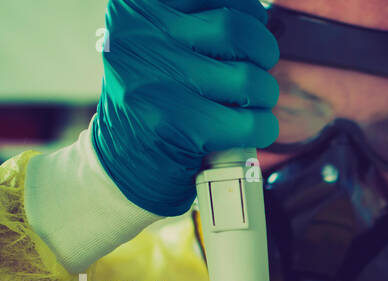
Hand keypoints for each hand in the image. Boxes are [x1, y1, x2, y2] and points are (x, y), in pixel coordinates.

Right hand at [92, 0, 279, 215]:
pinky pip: (247, 122)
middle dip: (263, 53)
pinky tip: (251, 129)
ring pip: (248, 78)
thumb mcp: (161, 39)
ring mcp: (155, 78)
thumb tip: (260, 12)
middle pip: (238, 29)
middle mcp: (141, 33)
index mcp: (140, 3)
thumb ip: (198, 17)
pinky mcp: (173, 123)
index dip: (249, 12)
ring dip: (264, 94)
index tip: (249, 33)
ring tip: (252, 102)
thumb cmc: (158, 92)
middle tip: (256, 68)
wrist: (122, 158)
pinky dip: (262, 128)